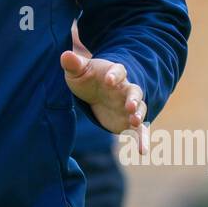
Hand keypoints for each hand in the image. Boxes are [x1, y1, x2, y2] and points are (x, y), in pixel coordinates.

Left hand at [61, 22, 148, 153]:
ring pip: (140, 109)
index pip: (118, 71)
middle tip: (130, 106)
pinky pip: (138, 131)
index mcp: (114, 74)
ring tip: (135, 122)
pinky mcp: (128, 122)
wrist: (95, 93)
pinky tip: (142, 151)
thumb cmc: (87, 78)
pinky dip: (141, 140)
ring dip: (139, 115)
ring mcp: (129, 106)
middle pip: (134, 92)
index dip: (114, 75)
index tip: (109, 80)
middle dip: (134, 99)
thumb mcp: (78, 71)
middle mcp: (125, 89)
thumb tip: (65, 55)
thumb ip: (74, 64)